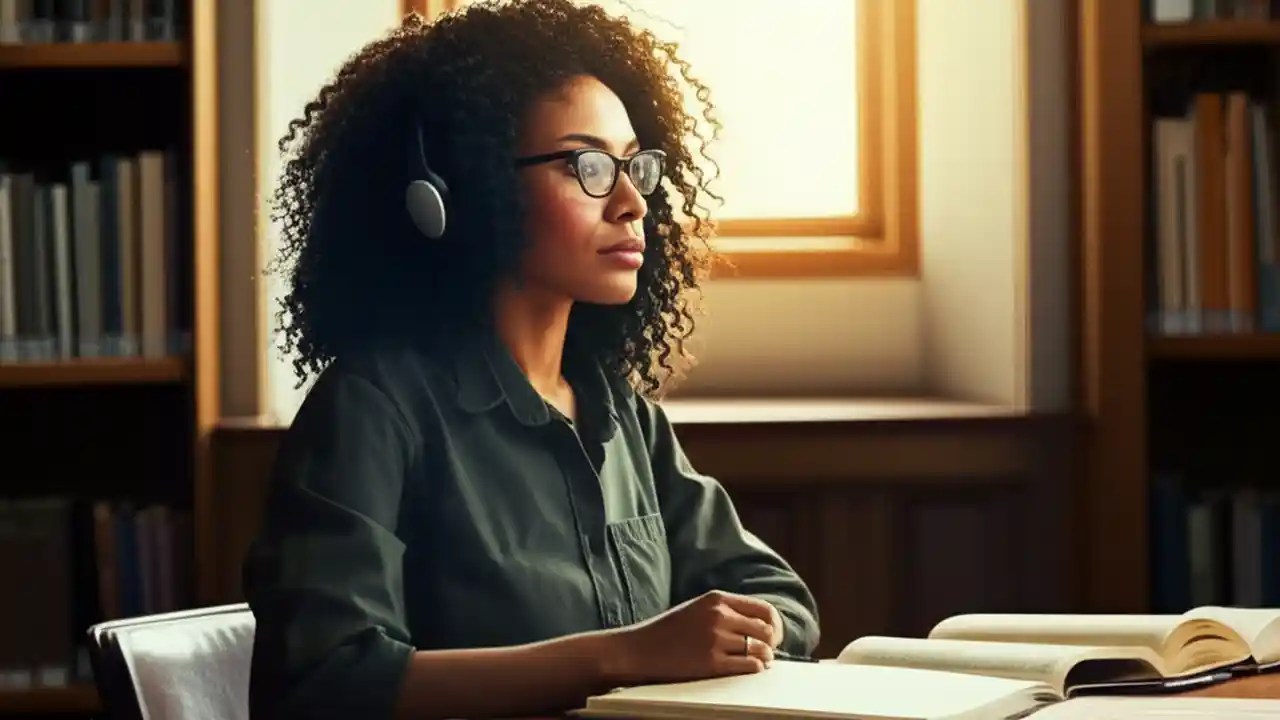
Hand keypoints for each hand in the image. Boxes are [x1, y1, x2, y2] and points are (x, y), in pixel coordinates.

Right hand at [605, 590, 779, 684]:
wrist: (639, 649)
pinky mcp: (712, 662)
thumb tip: (757, 623)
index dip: (773, 623)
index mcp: (717, 599)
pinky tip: (753, 668)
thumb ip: (724, 610)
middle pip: (765, 629)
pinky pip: (748, 666)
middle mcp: (719, 616)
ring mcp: (716, 640)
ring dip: (765, 657)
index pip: (763, 608)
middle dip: (771, 641)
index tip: (771, 634)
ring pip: (760, 649)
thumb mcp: (697, 608)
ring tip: (762, 661)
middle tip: (769, 650)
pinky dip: (755, 668)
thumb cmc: (667, 630)